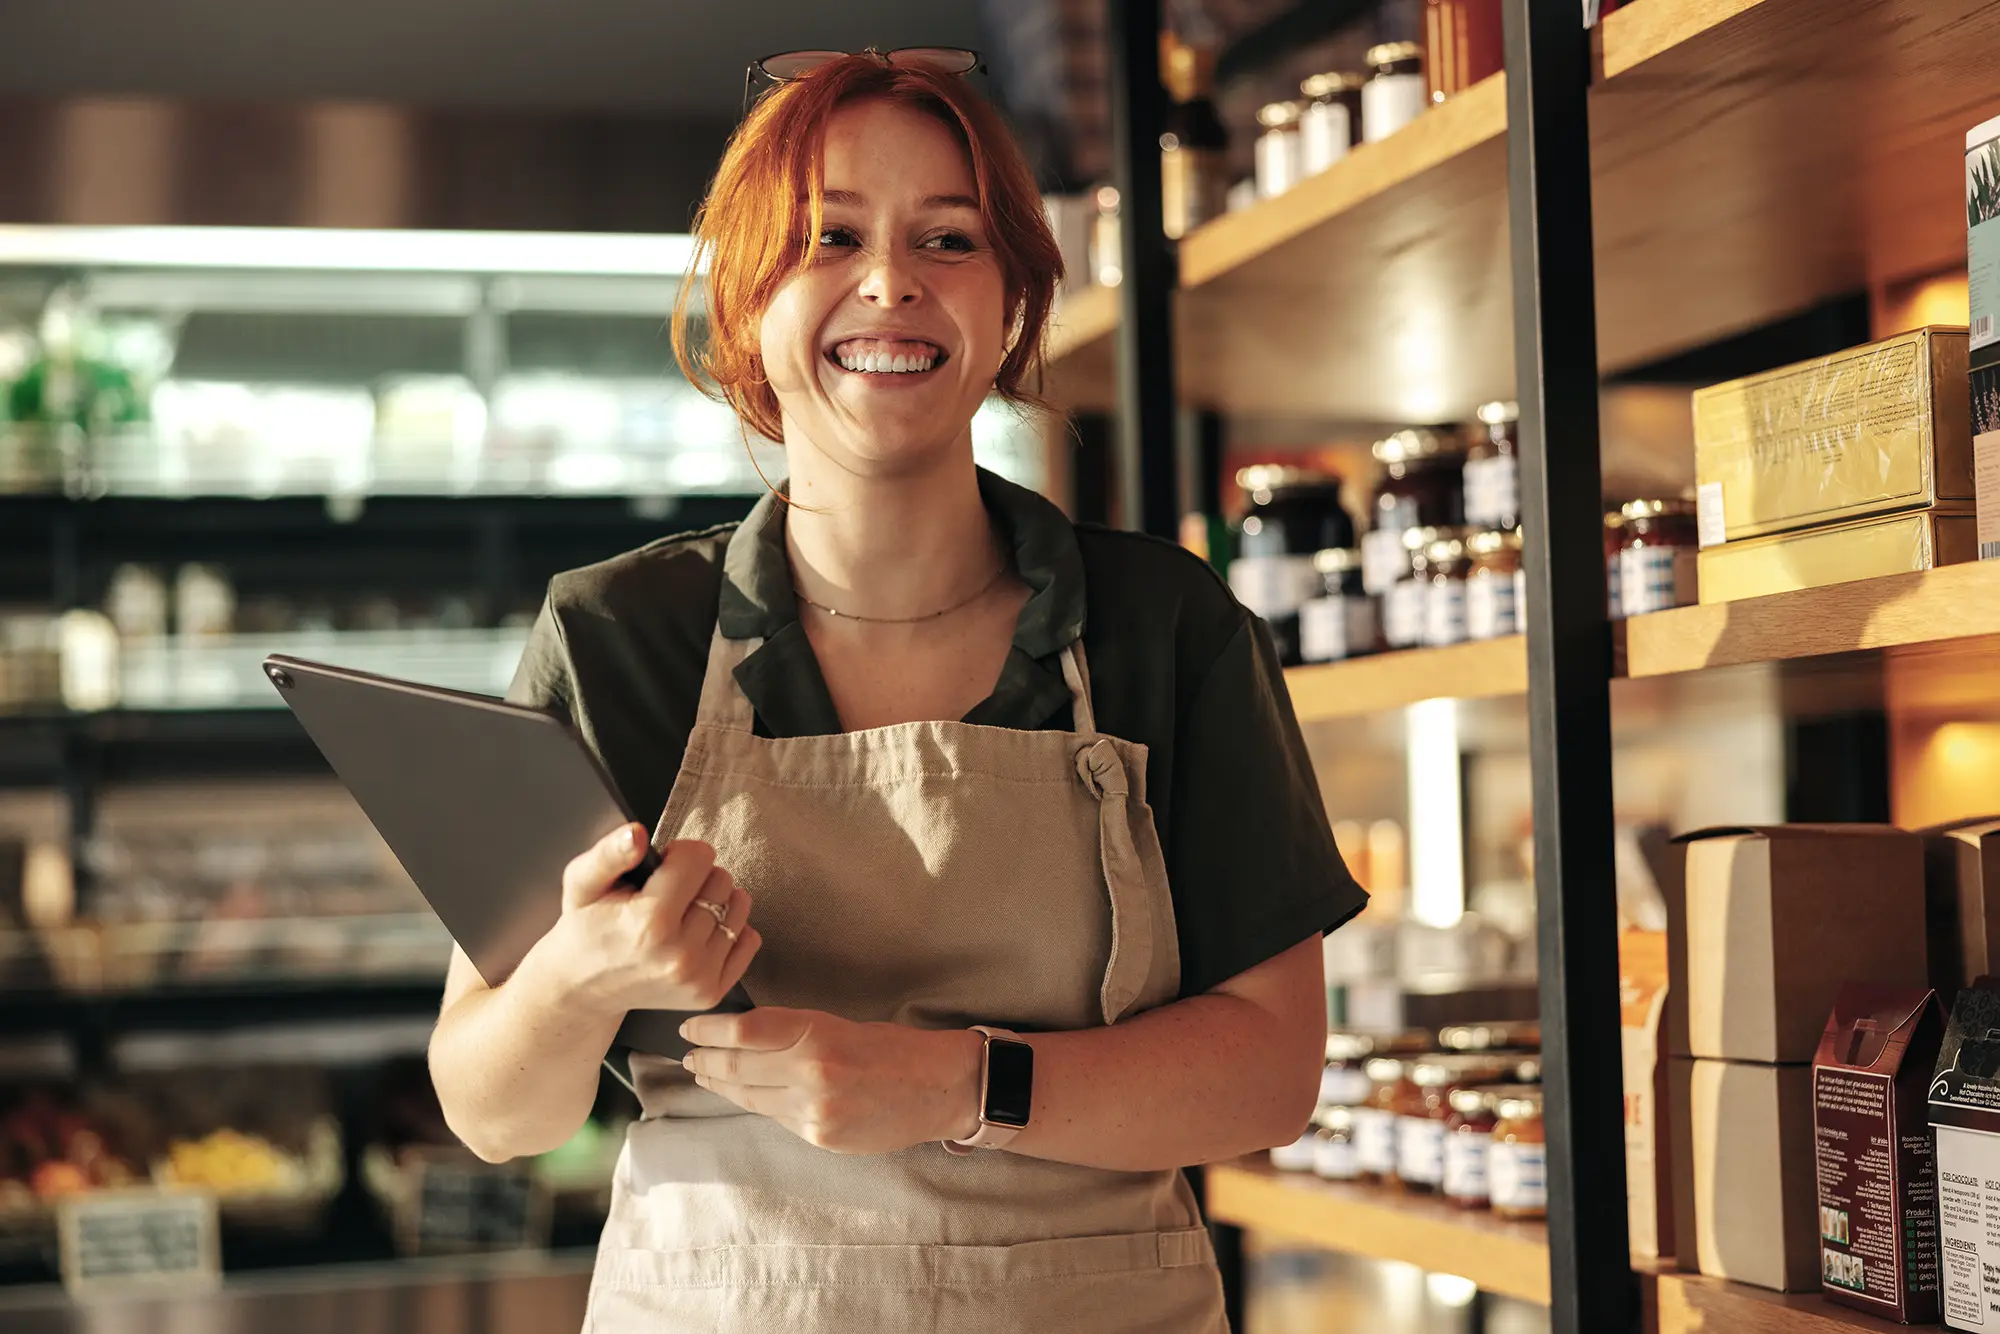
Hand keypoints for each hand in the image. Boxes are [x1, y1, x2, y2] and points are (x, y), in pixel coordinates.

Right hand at [539, 825, 759, 1019]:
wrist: (584, 987)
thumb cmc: (586, 929)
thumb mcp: (582, 883)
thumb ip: (609, 853)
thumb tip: (637, 834)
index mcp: (649, 922)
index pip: (699, 857)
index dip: (679, 853)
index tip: (663, 867)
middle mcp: (679, 954)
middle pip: (722, 880)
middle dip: (698, 877)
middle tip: (668, 893)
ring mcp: (698, 977)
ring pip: (738, 907)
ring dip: (716, 901)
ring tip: (683, 911)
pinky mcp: (711, 992)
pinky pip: (748, 940)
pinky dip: (730, 930)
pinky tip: (699, 932)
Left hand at [680, 1008, 985, 1154]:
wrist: (939, 1088)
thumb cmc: (895, 1048)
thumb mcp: (841, 1025)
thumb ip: (792, 1034)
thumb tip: (742, 1039)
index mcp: (817, 1034)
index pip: (743, 1032)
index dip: (708, 1030)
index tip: (689, 1027)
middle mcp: (811, 1073)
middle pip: (736, 1066)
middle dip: (704, 1060)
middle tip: (687, 1053)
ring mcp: (813, 1111)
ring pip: (749, 1097)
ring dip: (721, 1085)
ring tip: (703, 1074)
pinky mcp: (820, 1136)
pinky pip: (776, 1117)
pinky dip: (754, 1103)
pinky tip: (744, 1095)